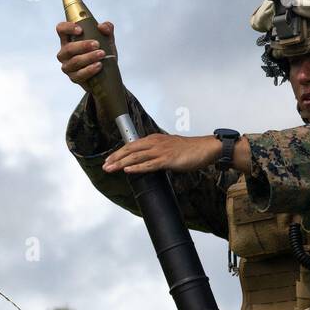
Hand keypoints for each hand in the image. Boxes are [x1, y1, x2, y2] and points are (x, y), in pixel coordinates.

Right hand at [55, 19, 116, 87]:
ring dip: (89, 57)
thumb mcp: (106, 39)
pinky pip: (79, 74)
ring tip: (102, 54)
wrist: (107, 74)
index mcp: (69, 39)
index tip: (81, 30)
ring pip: (74, 61)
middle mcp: (64, 53)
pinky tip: (99, 65)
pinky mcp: (74, 78)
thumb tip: (102, 26)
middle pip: (68, 48)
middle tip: (97, 44)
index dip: (68, 28)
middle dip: (83, 46)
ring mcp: (67, 66)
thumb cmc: (102, 52)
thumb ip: (107, 28)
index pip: (61, 29)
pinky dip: (90, 70)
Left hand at [102, 132, 220, 174]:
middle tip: (105, 165)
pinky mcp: (167, 160)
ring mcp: (161, 151)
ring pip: (136, 157)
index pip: (132, 145)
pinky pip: (149, 164)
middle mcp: (155, 143)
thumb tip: (147, 160)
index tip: (109, 159)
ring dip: (122, 163)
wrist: (205, 148)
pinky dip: (137, 168)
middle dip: (116, 158)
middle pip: (130, 149)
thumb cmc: (190, 149)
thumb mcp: (169, 147)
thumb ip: (157, 152)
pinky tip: (128, 170)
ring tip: (111, 168)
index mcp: (154, 139)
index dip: (119, 152)